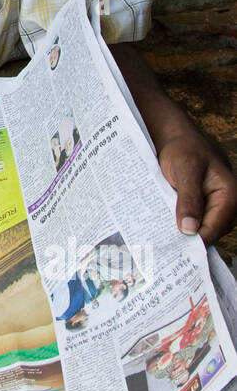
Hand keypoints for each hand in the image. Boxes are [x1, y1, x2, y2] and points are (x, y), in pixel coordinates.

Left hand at [157, 129, 236, 244]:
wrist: (174, 137)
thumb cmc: (183, 148)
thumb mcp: (185, 170)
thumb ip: (189, 199)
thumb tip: (190, 229)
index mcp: (229, 196)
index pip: (214, 228)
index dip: (196, 242)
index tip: (177, 253)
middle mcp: (224, 205)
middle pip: (208, 233)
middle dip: (188, 241)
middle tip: (164, 251)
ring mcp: (212, 208)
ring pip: (199, 230)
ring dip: (182, 235)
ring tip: (161, 243)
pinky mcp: (199, 208)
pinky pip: (191, 223)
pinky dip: (179, 226)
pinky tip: (163, 231)